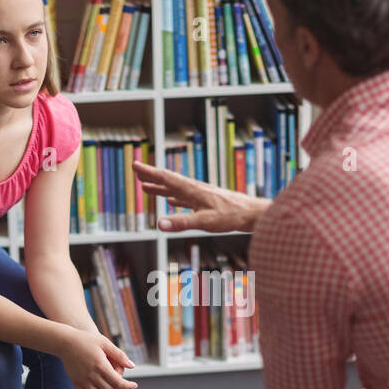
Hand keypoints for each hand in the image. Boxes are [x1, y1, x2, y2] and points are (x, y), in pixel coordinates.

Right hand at [58, 328, 137, 388]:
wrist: (64, 342)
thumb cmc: (86, 340)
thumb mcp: (105, 343)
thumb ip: (119, 355)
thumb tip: (132, 366)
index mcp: (100, 365)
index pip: (118, 382)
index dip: (128, 387)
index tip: (134, 386)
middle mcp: (91, 376)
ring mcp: (82, 381)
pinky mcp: (75, 384)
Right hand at [133, 161, 261, 232]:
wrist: (253, 214)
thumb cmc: (232, 217)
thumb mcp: (205, 222)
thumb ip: (181, 223)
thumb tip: (159, 224)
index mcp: (192, 190)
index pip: (166, 178)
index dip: (149, 172)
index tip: (135, 164)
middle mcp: (195, 189)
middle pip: (169, 181)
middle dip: (152, 177)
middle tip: (136, 171)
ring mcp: (201, 195)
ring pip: (176, 189)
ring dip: (160, 188)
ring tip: (147, 187)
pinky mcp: (208, 202)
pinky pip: (185, 198)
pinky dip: (174, 198)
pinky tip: (171, 201)